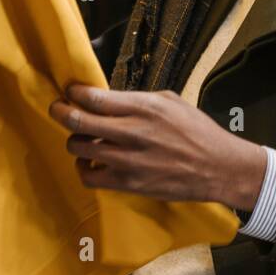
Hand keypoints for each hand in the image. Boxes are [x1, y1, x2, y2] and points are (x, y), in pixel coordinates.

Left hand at [48, 83, 267, 210]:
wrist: (218, 167)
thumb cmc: (197, 131)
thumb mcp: (171, 102)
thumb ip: (138, 100)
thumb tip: (110, 99)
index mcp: (143, 107)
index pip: (93, 97)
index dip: (74, 92)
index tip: (70, 91)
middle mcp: (132, 132)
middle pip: (77, 121)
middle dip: (60, 111)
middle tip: (58, 108)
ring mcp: (128, 160)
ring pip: (78, 147)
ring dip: (75, 139)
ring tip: (81, 137)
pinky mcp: (128, 183)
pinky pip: (89, 176)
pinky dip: (84, 167)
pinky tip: (91, 161)